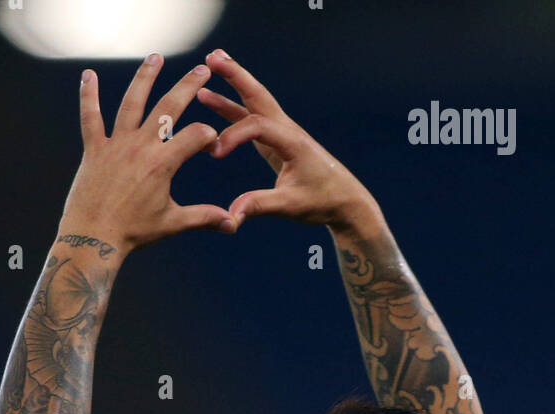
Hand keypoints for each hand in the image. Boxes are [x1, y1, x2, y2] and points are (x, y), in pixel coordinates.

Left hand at [59, 55, 237, 258]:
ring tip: (156, 57)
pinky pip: (90, 117)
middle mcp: (140, 147)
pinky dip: (89, 95)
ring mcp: (116, 145)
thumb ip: (203, 217)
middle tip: (201, 69)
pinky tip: (89, 75)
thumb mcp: (172, 223)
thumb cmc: (133, 233)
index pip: (194, 136)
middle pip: (168, 107)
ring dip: (145, 77)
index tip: (212, 140)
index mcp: (162, 164)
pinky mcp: (94, 149)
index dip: (208, 134)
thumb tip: (232, 223)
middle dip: (187, 86)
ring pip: (132, 102)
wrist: (93, 239)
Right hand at [198, 50, 381, 233]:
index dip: (232, 136)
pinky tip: (215, 101)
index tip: (214, 154)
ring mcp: (282, 132)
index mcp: (292, 141)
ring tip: (210, 65)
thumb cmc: (322, 201)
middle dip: (235, 75)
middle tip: (212, 57)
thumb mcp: (291, 206)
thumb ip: (260, 206)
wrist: (344, 201)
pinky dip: (233, 108)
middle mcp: (287, 130)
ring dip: (233, 83)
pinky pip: (252, 118)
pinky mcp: (277, 141)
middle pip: (257, 95)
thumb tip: (231, 215)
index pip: (256, 126)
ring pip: (254, 102)